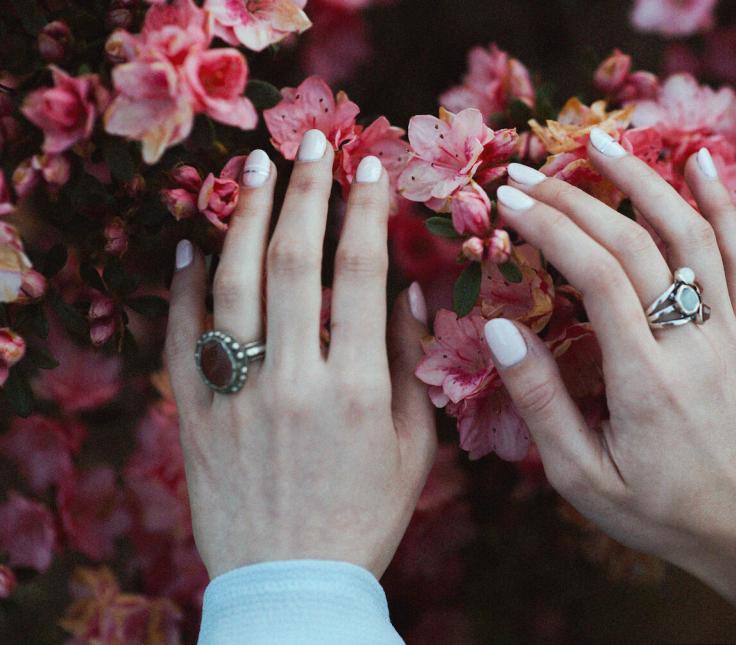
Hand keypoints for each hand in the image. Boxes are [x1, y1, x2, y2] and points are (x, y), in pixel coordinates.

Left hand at [164, 130, 436, 578]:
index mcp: (356, 387)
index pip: (361, 273)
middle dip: (304, 191)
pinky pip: (181, 336)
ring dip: (244, 217)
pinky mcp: (194, 414)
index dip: (366, 210)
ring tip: (253, 167)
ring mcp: (236, 394)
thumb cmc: (367, 514)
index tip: (371, 167)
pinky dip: (183, 284)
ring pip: (231, 285)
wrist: (292, 581)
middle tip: (311, 140)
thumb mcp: (413, 446)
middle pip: (292, 262)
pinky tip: (194, 241)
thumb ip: (409, 364)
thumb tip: (405, 288)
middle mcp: (293, 380)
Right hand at [488, 129, 735, 612]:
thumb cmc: (660, 511)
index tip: (509, 200)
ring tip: (602, 142)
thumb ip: (541, 404)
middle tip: (527, 175)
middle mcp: (693, 343)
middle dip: (576, 200)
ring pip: (692, 235)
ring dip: (646, 181)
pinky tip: (700, 163)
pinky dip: (722, 204)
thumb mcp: (583, 478)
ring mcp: (730, 332)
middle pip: (635, 245)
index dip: (551, 228)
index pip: (596, 276)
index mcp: (645, 381)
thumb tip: (501, 331)